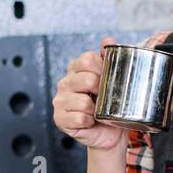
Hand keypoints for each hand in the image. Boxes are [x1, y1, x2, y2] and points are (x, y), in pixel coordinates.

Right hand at [53, 36, 125, 150]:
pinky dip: (89, 122)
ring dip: (96, 110)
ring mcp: (60, 101)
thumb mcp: (112, 81)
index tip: (108, 80)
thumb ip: (108, 59)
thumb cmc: (111, 106)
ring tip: (97, 112)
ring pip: (84, 102)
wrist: (111, 132)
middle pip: (87, 79)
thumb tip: (107, 40)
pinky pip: (79, 118)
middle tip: (104, 99)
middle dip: (101, 91)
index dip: (101, 69)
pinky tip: (90, 122)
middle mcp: (65, 83)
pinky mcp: (60, 119)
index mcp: (76, 70)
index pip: (87, 59)